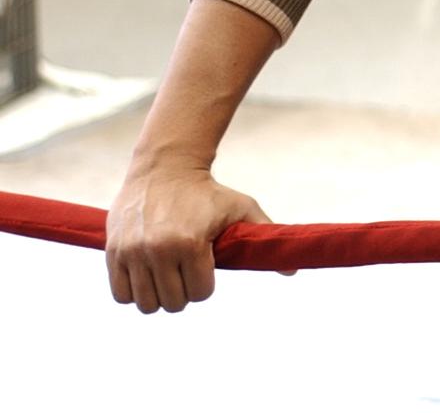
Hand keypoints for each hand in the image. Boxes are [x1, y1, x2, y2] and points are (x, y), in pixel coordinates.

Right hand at [106, 162, 275, 312]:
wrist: (164, 168)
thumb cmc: (208, 193)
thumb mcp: (242, 208)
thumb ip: (265, 236)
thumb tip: (292, 271)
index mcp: (190, 242)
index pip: (200, 293)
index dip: (206, 285)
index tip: (207, 268)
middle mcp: (158, 250)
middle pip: (173, 302)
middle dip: (184, 293)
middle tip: (186, 273)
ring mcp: (132, 252)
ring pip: (145, 304)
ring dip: (159, 295)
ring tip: (167, 275)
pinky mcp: (112, 252)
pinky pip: (120, 295)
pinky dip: (133, 293)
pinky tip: (147, 275)